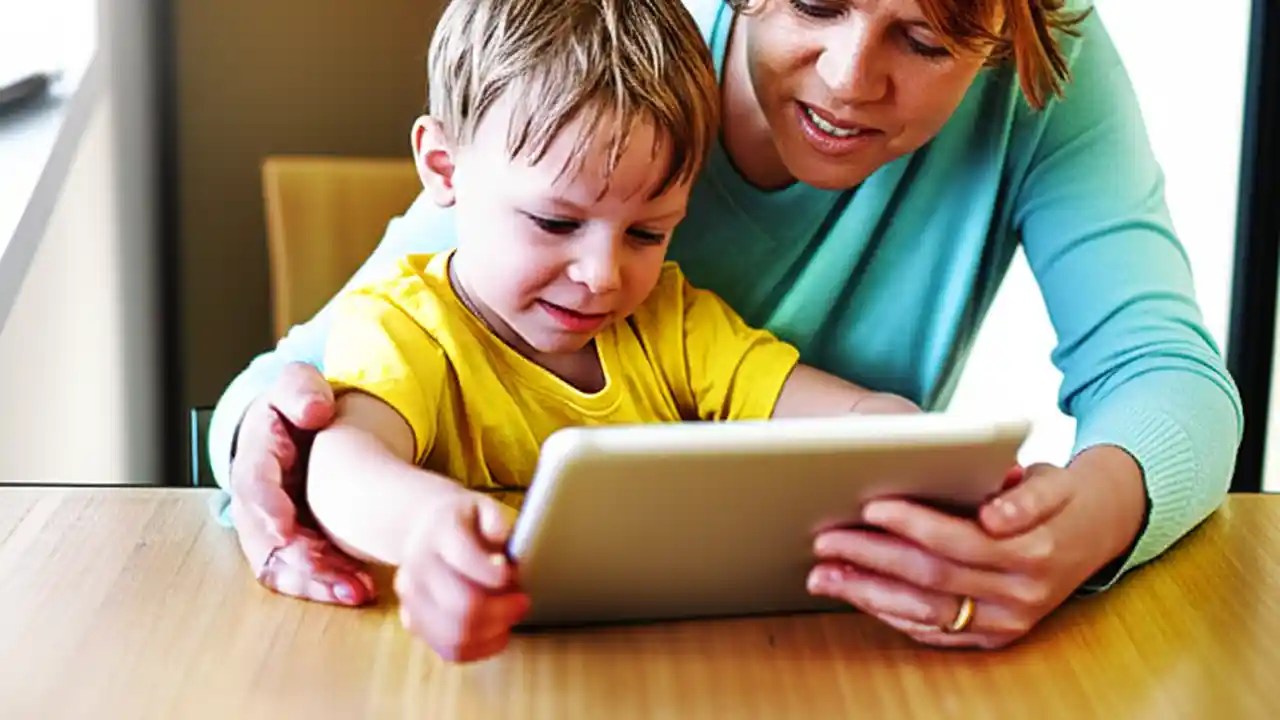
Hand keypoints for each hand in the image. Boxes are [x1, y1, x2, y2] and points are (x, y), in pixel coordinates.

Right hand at [229, 362, 375, 605]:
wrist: (297, 429)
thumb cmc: (297, 407)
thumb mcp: (298, 386)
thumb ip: (302, 390)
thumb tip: (315, 409)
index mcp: (254, 458)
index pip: (253, 487)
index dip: (267, 509)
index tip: (285, 529)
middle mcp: (253, 501)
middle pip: (265, 540)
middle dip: (300, 562)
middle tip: (340, 576)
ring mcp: (267, 528)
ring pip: (280, 566)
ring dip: (315, 583)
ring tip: (356, 590)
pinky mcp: (286, 547)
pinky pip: (297, 575)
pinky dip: (323, 587)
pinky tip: (356, 590)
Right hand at [396, 490, 529, 662]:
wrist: (424, 530)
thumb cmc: (465, 522)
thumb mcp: (483, 506)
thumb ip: (495, 518)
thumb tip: (499, 538)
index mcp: (437, 532)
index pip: (465, 559)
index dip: (498, 575)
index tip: (516, 575)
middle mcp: (417, 567)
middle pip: (462, 606)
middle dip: (502, 610)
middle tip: (522, 602)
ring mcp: (411, 599)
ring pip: (454, 636)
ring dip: (492, 633)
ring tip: (510, 618)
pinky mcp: (413, 623)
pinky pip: (449, 650)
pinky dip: (480, 648)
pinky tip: (497, 633)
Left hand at [807, 456, 1143, 648]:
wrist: (1097, 533)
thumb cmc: (1059, 497)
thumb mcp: (1052, 481)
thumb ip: (1024, 494)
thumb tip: (993, 513)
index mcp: (1034, 552)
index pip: (960, 539)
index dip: (914, 524)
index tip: (871, 507)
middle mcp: (1020, 595)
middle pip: (932, 577)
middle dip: (872, 558)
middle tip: (826, 540)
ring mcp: (1006, 622)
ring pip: (925, 612)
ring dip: (867, 594)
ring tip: (823, 575)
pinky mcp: (994, 637)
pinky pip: (933, 631)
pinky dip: (890, 614)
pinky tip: (856, 595)